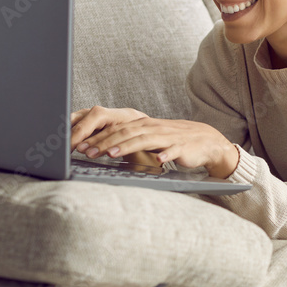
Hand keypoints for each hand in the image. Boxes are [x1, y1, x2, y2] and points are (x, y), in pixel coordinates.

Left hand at [70, 105, 238, 178]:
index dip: (98, 137)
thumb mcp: (149, 138)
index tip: (81, 146)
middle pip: (125, 133)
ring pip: (143, 140)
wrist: (205, 141)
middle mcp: (153, 128)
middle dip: (104, 142)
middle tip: (88, 151)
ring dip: (126, 146)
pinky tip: (158, 160)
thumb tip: (104, 145)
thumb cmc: (173, 141)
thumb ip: (129, 140)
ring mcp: (167, 137)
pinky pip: (172, 151)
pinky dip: (164, 155)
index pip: (116, 129)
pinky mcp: (182, 147)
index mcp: (143, 125)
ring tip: (111, 154)